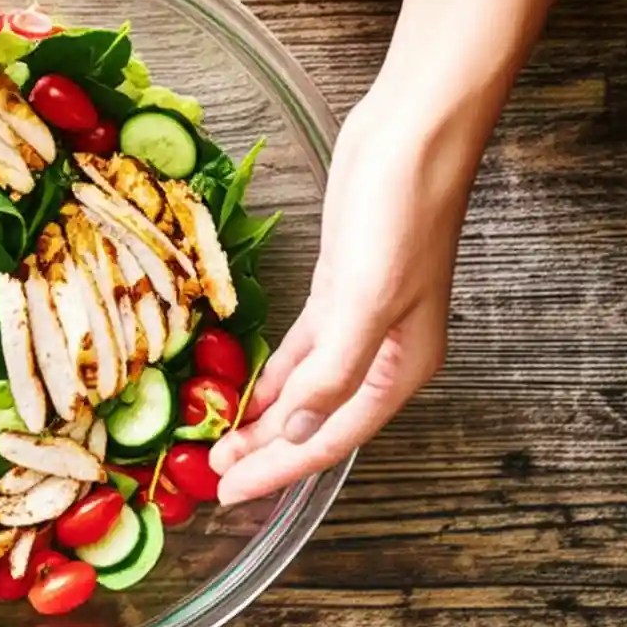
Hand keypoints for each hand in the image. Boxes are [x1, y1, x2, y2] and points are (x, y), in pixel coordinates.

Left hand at [209, 88, 484, 505]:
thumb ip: (333, 372)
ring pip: (305, 388)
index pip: (330, 439)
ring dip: (266, 417)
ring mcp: (360, 321)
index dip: (279, 469)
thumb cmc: (399, 213)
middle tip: (214, 474)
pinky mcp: (339, 288)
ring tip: (223, 443)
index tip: (233, 492)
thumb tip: (298, 431)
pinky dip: (276, 374)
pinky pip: (302, 349)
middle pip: (315, 421)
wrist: (412, 135)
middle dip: (266, 450)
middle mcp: (383, 353)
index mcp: (401, 367)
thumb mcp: (366, 300)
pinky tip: (252, 392)